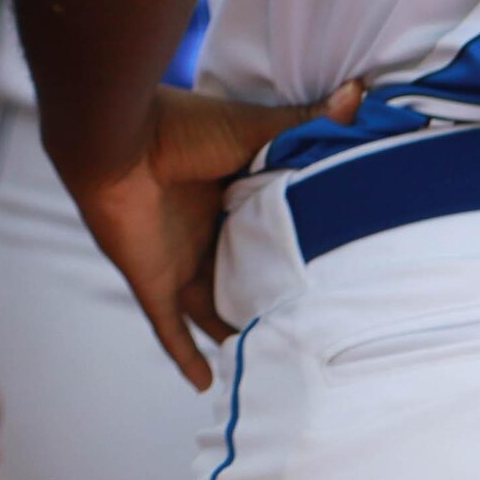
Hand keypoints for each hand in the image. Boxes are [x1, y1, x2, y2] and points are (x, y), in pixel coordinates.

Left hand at [64, 83, 359, 391]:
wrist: (117, 142)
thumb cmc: (182, 128)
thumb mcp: (253, 130)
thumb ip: (304, 122)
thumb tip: (362, 93)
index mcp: (230, 196)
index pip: (269, 233)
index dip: (297, 254)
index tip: (339, 276)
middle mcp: (205, 233)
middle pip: (244, 279)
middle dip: (272, 303)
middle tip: (318, 333)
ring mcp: (178, 262)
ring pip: (213, 313)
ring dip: (237, 336)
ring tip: (279, 366)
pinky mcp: (153, 284)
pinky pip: (170, 332)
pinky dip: (186, 357)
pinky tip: (207, 386)